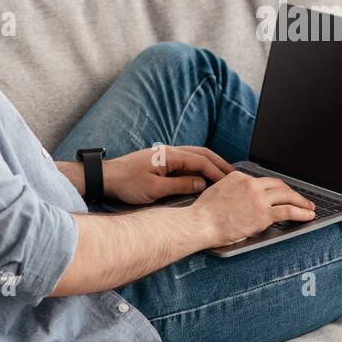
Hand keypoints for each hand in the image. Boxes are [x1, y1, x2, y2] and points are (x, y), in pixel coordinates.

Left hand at [102, 145, 231, 204]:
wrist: (106, 178)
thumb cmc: (127, 183)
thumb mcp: (155, 189)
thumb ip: (181, 186)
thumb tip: (202, 184)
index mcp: (170, 155)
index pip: (201, 161)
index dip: (217, 172)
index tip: (229, 182)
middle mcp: (170, 152)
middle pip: (202, 154)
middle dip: (219, 163)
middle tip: (235, 175)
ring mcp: (166, 155)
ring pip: (195, 156)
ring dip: (211, 164)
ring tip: (224, 175)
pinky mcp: (162, 162)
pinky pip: (187, 161)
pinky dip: (200, 167)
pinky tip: (205, 176)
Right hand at [192, 171, 315, 247]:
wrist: (199, 223)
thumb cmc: (203, 213)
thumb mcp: (217, 191)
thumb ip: (232, 191)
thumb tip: (241, 198)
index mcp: (239, 176)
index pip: (262, 180)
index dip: (275, 189)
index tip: (281, 194)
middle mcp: (251, 184)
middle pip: (279, 185)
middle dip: (292, 192)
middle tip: (300, 198)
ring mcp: (259, 198)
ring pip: (288, 196)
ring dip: (302, 201)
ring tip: (310, 207)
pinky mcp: (263, 214)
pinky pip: (288, 211)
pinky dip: (301, 212)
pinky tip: (308, 215)